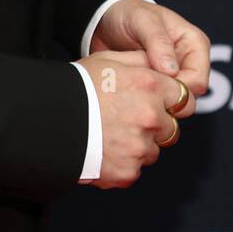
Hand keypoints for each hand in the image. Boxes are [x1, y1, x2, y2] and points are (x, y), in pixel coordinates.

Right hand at [76, 49, 196, 190]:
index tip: (160, 103)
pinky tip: (104, 149)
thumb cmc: (76, 87)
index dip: (171, 101)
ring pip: (153, 149)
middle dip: (156, 124)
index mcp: (150, 86)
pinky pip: (135, 168)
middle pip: (171, 126)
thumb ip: (140, 61)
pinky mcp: (128, 171)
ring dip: (140, 144)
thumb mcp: (108, 60)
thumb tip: (160, 63)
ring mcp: (140, 147)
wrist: (48, 122)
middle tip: (128, 118)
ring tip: (112, 134)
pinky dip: (124, 162)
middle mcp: (151, 117)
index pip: (184, 98)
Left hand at [90, 0, 210, 99]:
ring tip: (132, 85)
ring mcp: (174, 75)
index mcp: (195, 44)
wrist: (107, 20)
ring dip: (153, 97)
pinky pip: (157, 101)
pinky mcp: (158, 85)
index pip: (198, 80)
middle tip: (138, 87)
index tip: (153, 85)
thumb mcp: (143, 20)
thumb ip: (158, 42)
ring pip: (174, 102)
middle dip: (165, 96)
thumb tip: (173, 72)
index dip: (178, 88)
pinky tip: (129, 89)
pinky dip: (144, 98)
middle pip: (188, 95)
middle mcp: (189, 62)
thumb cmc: (128, 14)